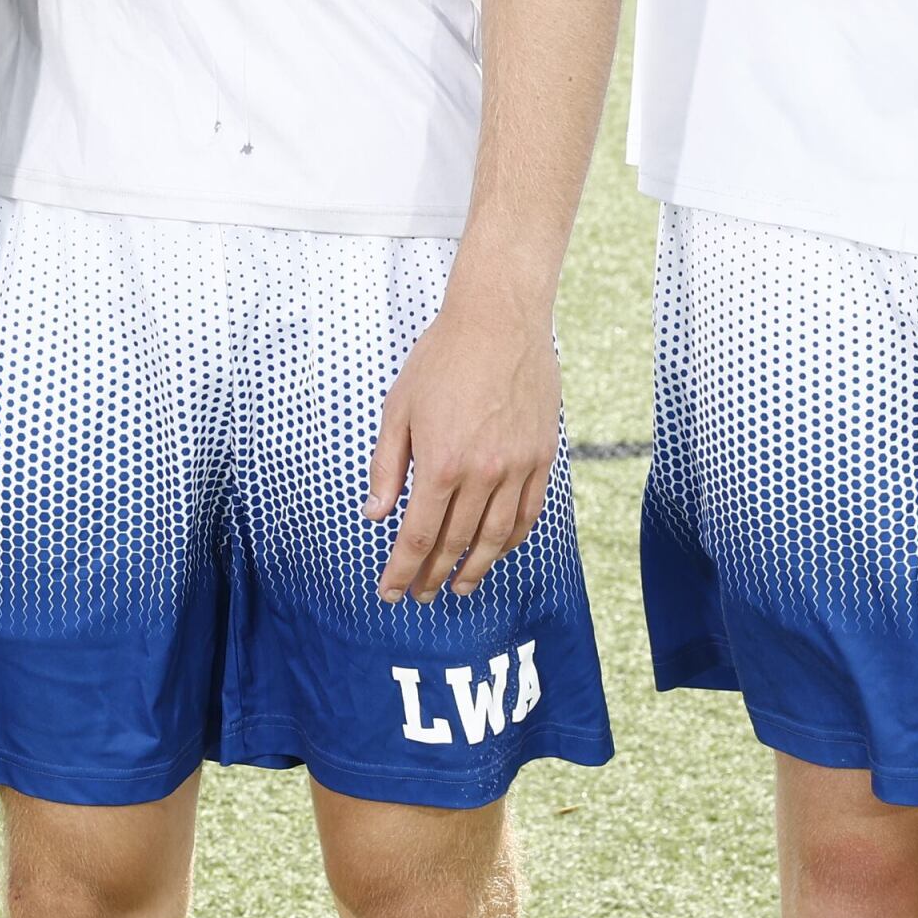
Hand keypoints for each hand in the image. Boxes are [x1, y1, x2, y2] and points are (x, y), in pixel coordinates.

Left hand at [367, 286, 558, 600]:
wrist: (499, 322)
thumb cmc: (441, 360)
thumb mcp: (399, 409)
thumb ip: (387, 467)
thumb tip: (375, 514)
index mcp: (441, 464)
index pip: (418, 537)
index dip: (402, 570)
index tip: (390, 593)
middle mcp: (482, 474)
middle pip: (455, 543)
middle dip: (434, 575)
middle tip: (421, 596)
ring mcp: (517, 468)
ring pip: (497, 538)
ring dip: (476, 568)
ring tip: (459, 587)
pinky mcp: (542, 457)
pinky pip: (528, 513)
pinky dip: (513, 540)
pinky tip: (498, 551)